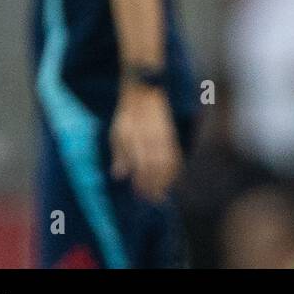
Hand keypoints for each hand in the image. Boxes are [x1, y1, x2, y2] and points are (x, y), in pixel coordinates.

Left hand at [110, 84, 182, 202]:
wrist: (146, 93)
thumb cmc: (128, 116)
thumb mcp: (117, 134)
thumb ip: (120, 155)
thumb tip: (119, 176)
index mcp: (137, 140)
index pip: (142, 167)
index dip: (143, 183)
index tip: (140, 195)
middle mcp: (153, 140)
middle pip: (157, 169)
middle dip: (155, 186)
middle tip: (152, 199)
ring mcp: (164, 138)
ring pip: (168, 164)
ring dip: (166, 181)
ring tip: (162, 193)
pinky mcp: (172, 136)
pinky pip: (176, 157)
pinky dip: (174, 170)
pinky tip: (171, 179)